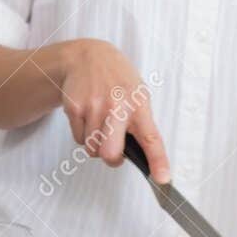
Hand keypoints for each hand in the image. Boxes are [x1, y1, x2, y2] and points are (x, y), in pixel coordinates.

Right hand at [55, 39, 169, 176]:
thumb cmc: (118, 80)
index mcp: (139, 105)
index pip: (151, 138)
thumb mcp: (138, 95)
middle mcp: (117, 107)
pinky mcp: (74, 108)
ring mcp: (93, 107)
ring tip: (99, 123)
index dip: (158, 161)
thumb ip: (140, 123)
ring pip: (92, 149)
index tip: (162, 179)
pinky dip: (83, 134)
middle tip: (113, 152)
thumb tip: (141, 156)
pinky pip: (78, 138)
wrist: (88, 57)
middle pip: (110, 153)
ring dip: (96, 144)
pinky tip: (87, 116)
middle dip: (111, 159)